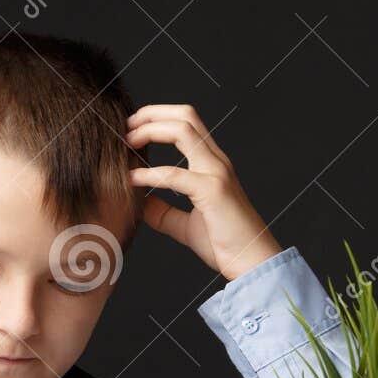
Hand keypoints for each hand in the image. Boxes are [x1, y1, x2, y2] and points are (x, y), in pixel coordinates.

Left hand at [126, 104, 282, 280]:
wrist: (252, 262)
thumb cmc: (225, 244)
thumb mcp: (186, 225)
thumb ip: (164, 213)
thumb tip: (141, 206)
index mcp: (212, 164)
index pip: (186, 123)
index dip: (157, 118)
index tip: (132, 130)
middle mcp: (216, 161)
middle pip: (185, 115)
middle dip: (151, 114)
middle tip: (125, 128)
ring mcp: (216, 172)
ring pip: (182, 130)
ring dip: (150, 130)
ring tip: (127, 143)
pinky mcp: (212, 191)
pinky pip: (175, 174)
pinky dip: (149, 173)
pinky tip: (131, 179)